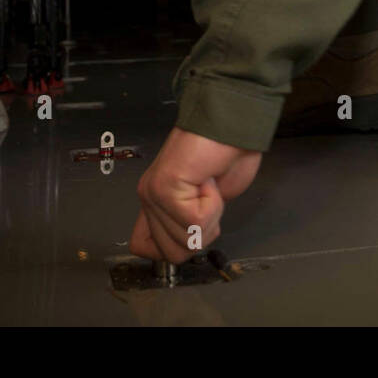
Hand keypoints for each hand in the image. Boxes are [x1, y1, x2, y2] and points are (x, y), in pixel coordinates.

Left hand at [130, 127, 262, 262]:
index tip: (195, 225)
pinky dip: (213, 203)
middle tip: (207, 199)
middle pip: (173, 253)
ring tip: (208, 185)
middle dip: (202, 232)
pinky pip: (196, 220)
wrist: (234, 124)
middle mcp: (149, 196)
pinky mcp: (166, 187)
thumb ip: (190, 223)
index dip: (177, 246)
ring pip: (187, 240)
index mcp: (156, 200)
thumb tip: (187, 244)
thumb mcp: (209, 201)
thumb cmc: (226, 152)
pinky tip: (208, 178)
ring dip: (211, 215)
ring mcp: (154, 193)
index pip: (143, 247)